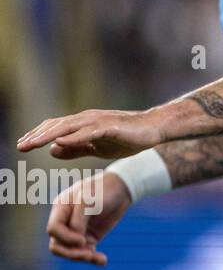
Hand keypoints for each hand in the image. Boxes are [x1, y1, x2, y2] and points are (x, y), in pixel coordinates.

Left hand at [17, 108, 167, 159]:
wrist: (155, 129)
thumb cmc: (128, 137)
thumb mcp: (97, 148)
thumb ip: (76, 149)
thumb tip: (52, 150)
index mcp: (84, 123)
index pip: (55, 127)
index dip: (38, 135)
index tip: (22, 145)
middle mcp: (88, 118)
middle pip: (57, 126)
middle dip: (37, 136)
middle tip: (20, 146)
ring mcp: (98, 121)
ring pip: (68, 127)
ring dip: (48, 136)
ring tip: (32, 144)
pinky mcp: (110, 127)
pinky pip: (87, 133)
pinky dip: (73, 137)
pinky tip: (60, 142)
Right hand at [46, 171, 132, 266]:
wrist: (121, 188)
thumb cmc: (103, 190)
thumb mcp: (91, 200)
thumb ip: (80, 219)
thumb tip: (77, 240)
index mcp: (61, 209)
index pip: (53, 229)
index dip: (65, 238)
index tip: (82, 240)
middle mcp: (65, 222)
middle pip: (57, 245)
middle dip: (70, 253)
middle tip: (88, 255)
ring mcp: (76, 231)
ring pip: (70, 251)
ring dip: (81, 257)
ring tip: (98, 259)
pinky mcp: (88, 237)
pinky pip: (85, 252)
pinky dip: (93, 258)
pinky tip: (103, 261)